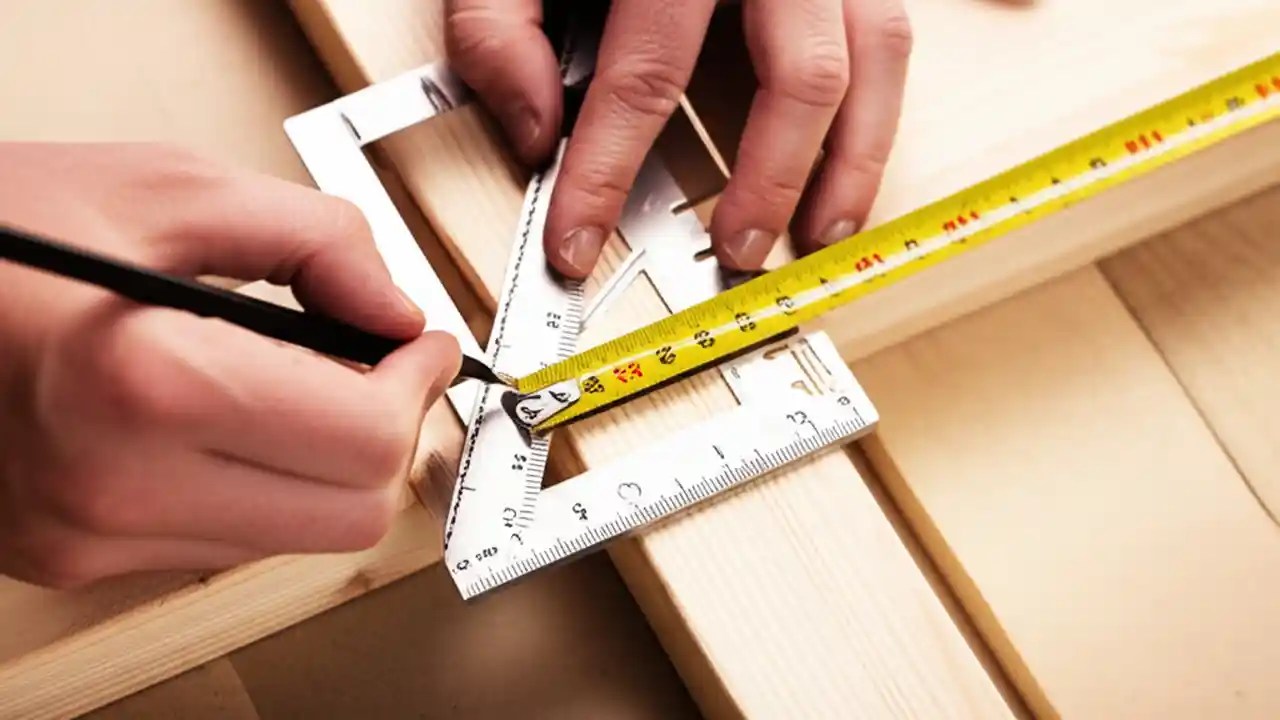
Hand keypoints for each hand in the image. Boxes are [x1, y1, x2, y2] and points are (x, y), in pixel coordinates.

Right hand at [0, 142, 459, 588]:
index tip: (420, 343)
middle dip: (388, 435)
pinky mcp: (69, 556)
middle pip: (350, 515)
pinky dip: (262, 483)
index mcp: (143, 387)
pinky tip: (237, 418)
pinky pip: (224, 541)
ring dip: (328, 464)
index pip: (365, 441)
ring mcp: (85, 539)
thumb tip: (396, 307)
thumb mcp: (163, 188)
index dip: (417, 385)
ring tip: (304, 383)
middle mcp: (112, 490)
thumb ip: (315, 239)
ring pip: (295, 539)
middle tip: (381, 366)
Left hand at [446, 0, 911, 277]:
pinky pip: (903, 18)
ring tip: (826, 230)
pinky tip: (896, 126)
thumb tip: (537, 128)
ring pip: (880, 52)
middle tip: (736, 252)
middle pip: (801, 74)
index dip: (609, 170)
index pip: (646, 73)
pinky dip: (915, 78)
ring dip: (859, 156)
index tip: (580, 242)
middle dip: (770, 179)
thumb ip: (500, 21)